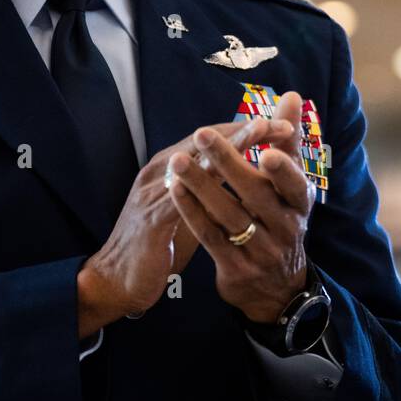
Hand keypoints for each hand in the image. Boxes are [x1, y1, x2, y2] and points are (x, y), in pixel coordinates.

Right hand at [78, 119, 258, 333]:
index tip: (283, 125)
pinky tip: (222, 174)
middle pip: (205, 142)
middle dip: (243, 131)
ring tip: (254, 133)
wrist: (117, 279)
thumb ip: (213, 186)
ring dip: (227, 147)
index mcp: (171, 165)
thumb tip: (246, 170)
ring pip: (194, 162)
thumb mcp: (193, 208)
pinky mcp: (151, 220)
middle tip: (276, 122)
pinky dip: (200, 184)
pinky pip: (177, 199)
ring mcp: (152, 193)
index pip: (213, 138)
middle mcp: (160, 171)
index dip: (247, 130)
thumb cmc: (162, 241)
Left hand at [166, 91, 315, 322]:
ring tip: (179, 160)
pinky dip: (192, 213)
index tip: (266, 150)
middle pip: (255, 195)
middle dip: (229, 163)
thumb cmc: (280, 219)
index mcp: (301, 205)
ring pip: (229, 215)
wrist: (275, 287)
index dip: (283, 170)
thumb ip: (288, 141)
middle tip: (203, 134)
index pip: (296, 185)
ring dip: (201, 186)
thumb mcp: (290, 185)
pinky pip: (211, 237)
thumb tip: (293, 96)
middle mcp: (286, 229)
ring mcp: (261, 251)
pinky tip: (175, 190)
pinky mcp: (236, 269)